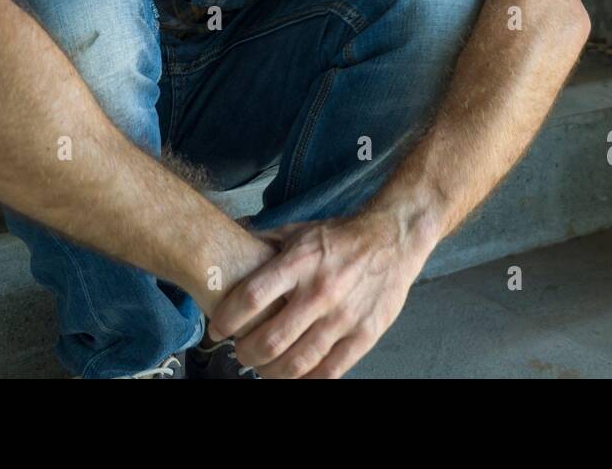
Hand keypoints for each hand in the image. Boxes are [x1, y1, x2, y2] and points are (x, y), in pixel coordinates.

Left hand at [207, 213, 431, 378]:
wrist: (393, 239)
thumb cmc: (341, 237)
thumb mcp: (300, 230)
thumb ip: (265, 243)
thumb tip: (230, 242)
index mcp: (300, 262)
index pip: (252, 298)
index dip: (227, 320)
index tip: (218, 329)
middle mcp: (320, 291)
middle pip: (270, 339)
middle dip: (245, 353)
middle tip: (240, 352)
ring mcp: (344, 316)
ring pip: (297, 363)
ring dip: (271, 372)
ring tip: (264, 367)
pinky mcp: (365, 334)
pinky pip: (329, 371)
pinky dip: (305, 380)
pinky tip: (295, 374)